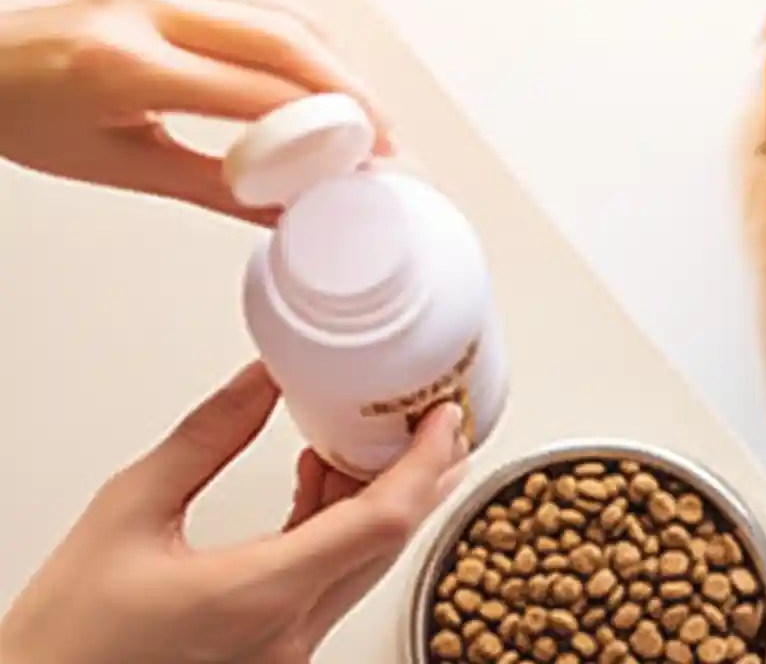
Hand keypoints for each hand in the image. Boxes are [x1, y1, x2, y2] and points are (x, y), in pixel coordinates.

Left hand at [0, 0, 391, 225]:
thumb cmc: (18, 111)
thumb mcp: (115, 166)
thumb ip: (211, 188)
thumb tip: (282, 214)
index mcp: (125, 66)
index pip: (259, 91)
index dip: (327, 126)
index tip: (366, 157)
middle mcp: (144, 9)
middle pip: (284, 36)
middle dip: (349, 87)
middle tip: (383, 132)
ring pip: (276, 9)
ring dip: (332, 57)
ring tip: (360, 107)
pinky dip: (298, 34)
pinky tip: (317, 68)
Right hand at [0, 363, 467, 663]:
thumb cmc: (69, 634)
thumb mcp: (130, 509)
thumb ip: (208, 437)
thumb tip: (262, 381)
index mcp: (262, 595)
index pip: (381, 522)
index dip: (425, 462)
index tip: (444, 417)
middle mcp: (290, 632)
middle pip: (388, 542)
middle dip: (423, 474)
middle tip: (434, 418)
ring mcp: (287, 649)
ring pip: (364, 562)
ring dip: (380, 498)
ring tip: (376, 437)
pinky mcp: (275, 651)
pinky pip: (332, 580)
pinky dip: (339, 528)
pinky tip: (323, 480)